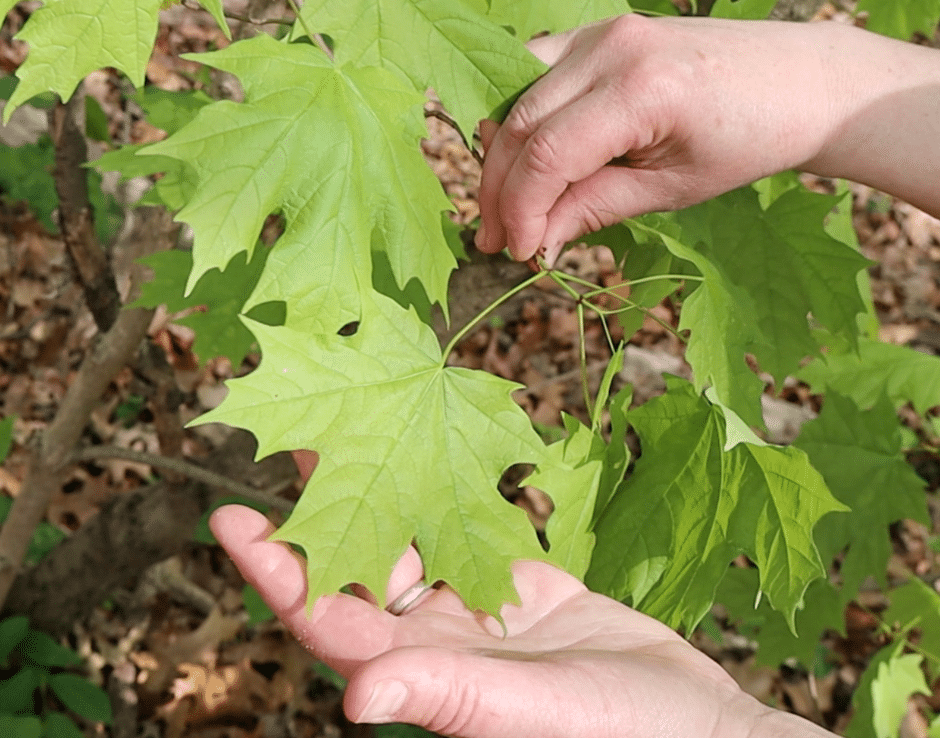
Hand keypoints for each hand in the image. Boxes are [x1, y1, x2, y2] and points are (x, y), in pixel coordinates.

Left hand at [210, 454, 826, 736]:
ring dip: (376, 483)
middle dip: (316, 506)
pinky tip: (427, 443)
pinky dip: (445, 486)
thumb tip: (352, 696)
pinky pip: (468, 527)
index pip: (327, 620)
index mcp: (422, 676)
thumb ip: (447, 695)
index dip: (275, 572)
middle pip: (356, 568)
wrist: (698, 726)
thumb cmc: (620, 735)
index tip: (228, 516)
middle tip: (281, 434)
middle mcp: (435, 642)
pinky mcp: (517, 581)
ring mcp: (475, 609)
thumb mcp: (531, 713)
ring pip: (408, 539)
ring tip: (347, 423)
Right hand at [476, 14, 939, 262]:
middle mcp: (610, 46)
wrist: (798, 81)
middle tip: (496, 242)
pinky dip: (521, 119)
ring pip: (516, 97)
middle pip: (518, 124)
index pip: (546, 155)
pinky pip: (534, 72)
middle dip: (499, 191)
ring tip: (504, 207)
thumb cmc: (747, 140)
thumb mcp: (671, 191)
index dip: (521, 211)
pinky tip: (523, 159)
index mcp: (640, 88)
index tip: (519, 254)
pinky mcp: (598, 31)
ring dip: (500, 156)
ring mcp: (600, 30)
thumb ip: (594, 209)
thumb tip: (535, 243)